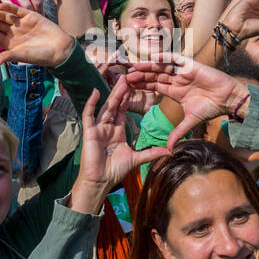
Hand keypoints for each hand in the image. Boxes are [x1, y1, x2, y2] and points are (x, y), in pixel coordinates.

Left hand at [0, 1, 73, 67]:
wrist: (59, 49)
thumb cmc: (41, 56)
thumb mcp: (22, 56)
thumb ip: (8, 56)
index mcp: (9, 42)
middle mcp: (13, 32)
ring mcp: (21, 23)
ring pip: (6, 16)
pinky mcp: (30, 15)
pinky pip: (17, 10)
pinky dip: (9, 7)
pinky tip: (0, 4)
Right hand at [70, 85, 167, 210]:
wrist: (100, 182)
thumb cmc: (114, 170)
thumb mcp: (136, 158)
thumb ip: (151, 153)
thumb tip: (169, 151)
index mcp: (118, 131)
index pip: (124, 111)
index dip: (129, 99)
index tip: (136, 87)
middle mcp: (108, 127)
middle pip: (115, 105)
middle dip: (122, 92)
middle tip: (129, 76)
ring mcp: (98, 128)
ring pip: (106, 107)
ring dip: (112, 94)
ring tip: (120, 81)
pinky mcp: (89, 132)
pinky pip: (88, 115)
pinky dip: (91, 103)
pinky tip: (95, 92)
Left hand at [124, 54, 250, 145]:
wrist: (228, 99)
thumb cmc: (212, 108)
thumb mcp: (191, 121)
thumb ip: (178, 132)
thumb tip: (169, 148)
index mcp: (175, 91)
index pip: (154, 86)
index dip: (142, 85)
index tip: (128, 85)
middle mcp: (177, 79)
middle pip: (154, 75)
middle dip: (141, 75)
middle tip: (125, 76)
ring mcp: (183, 71)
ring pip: (161, 67)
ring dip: (148, 66)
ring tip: (134, 67)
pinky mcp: (191, 65)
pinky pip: (175, 59)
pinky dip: (164, 58)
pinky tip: (152, 58)